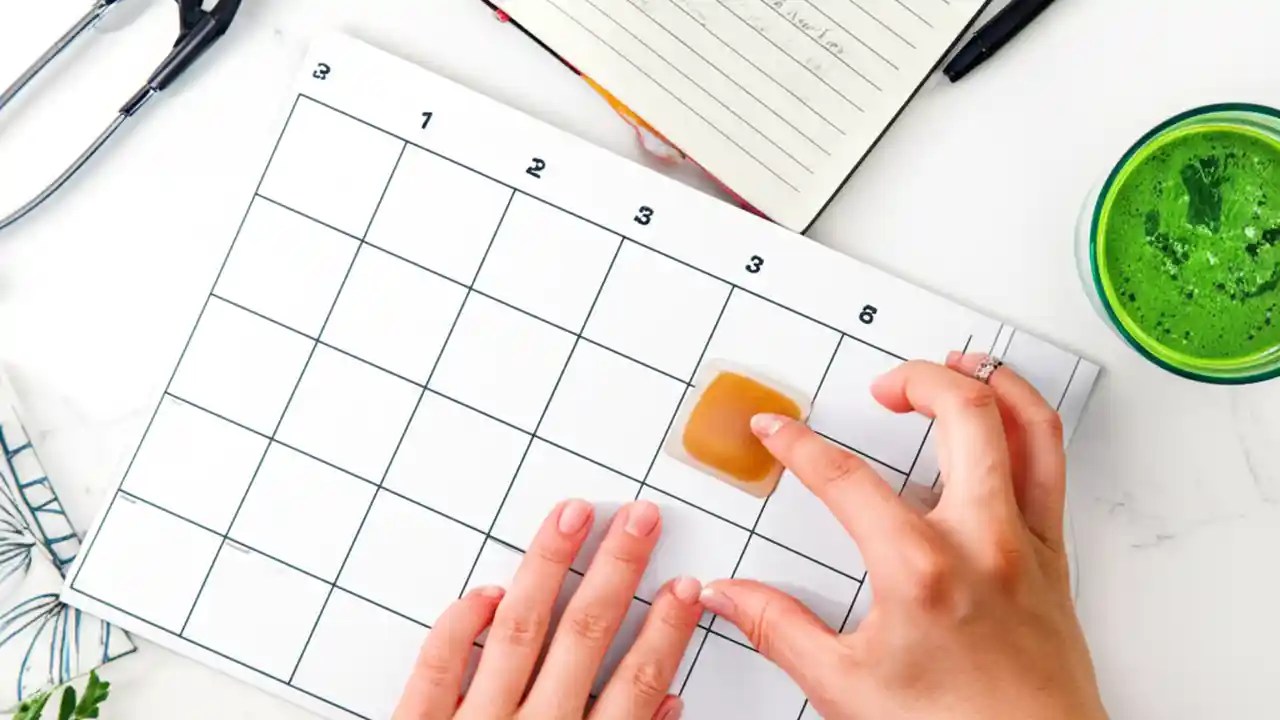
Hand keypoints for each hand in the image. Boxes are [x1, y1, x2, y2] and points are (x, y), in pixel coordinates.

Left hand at [394, 499, 699, 719]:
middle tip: (640, 518)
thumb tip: (670, 707)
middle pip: (583, 638)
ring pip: (518, 630)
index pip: (636, 686)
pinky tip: (488, 589)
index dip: (665, 630)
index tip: (684, 586)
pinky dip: (461, 626)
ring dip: (550, 566)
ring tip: (573, 516)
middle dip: (616, 571)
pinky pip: (436, 667)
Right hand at [700, 355, 1106, 719]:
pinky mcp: (1053, 553)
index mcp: (920, 568)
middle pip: (962, 412)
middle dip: (915, 378)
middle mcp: (982, 540)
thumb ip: (779, 629)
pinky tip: (1002, 420)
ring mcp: (1025, 540)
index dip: (798, 444)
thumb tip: (728, 596)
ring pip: (1026, 424)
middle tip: (880, 387)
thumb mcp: (846, 687)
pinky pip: (1051, 464)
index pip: (843, 477)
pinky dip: (1027, 422)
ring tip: (955, 365)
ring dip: (989, 380)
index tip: (777, 431)